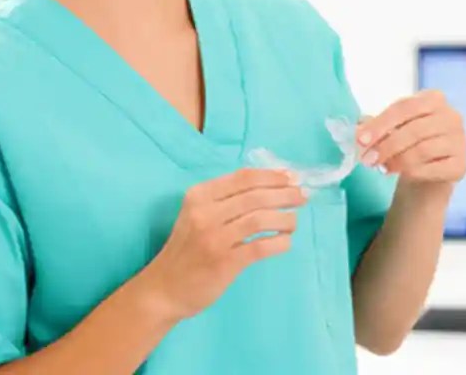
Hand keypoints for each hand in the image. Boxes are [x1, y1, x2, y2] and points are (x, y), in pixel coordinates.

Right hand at [136, 168, 305, 323]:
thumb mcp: (197, 215)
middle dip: (285, 194)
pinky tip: (285, 242)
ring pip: (260, 219)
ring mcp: (214, 238)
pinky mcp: (224, 263)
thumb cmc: (186, 249)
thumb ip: (225, 200)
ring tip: (293, 222)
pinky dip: (279, 242)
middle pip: (255, 196)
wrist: (163, 289)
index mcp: (199, 196)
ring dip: (284, 218)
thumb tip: (270, 185)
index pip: (243, 178)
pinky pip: (260, 247)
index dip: (272, 176)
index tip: (291, 177)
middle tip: (302, 197)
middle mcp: (205, 213)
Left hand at [356, 90, 465, 186]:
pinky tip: (402, 174)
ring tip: (382, 167)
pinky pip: (433, 169)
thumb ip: (376, 127)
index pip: (405, 107)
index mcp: (433, 99)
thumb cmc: (409, 144)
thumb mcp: (391, 130)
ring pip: (423, 150)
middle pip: (415, 129)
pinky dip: (413, 172)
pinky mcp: (461, 165)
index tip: (360, 139)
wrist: (427, 174)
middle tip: (367, 159)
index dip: (381, 124)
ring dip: (398, 161)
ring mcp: (460, 141)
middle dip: (386, 145)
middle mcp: (452, 117)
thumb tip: (358, 131)